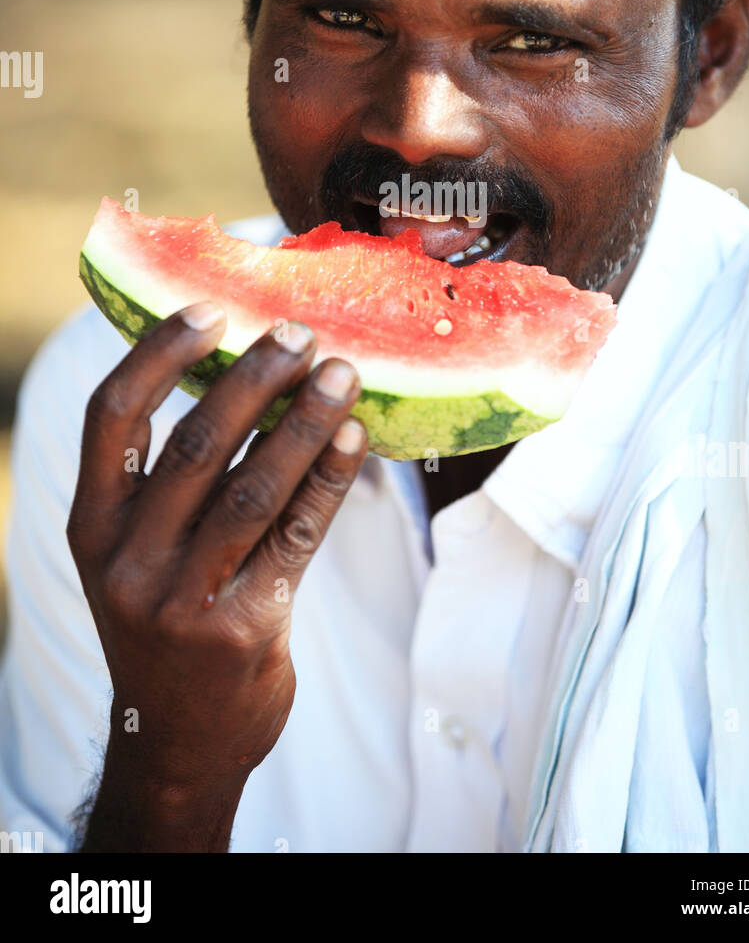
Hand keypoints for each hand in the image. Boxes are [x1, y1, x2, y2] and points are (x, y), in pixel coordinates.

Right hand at [67, 303, 365, 848]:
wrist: (178, 741)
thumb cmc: (167, 622)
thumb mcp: (138, 553)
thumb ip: (173, 480)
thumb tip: (248, 377)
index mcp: (92, 524)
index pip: (112, 416)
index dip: (159, 354)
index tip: (210, 311)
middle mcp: (127, 558)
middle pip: (196, 442)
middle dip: (256, 378)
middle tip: (300, 334)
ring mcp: (182, 598)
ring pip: (253, 486)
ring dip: (305, 422)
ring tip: (343, 374)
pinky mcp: (242, 627)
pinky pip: (295, 535)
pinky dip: (328, 480)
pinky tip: (353, 441)